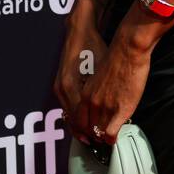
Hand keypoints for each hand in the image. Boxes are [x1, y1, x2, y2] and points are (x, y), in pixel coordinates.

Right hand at [53, 21, 108, 142]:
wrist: (80, 30)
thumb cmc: (93, 47)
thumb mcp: (103, 71)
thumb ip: (106, 92)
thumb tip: (114, 112)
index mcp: (71, 87)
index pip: (79, 119)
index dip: (90, 130)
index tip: (100, 140)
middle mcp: (62, 88)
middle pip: (72, 119)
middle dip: (84, 131)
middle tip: (96, 142)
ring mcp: (59, 85)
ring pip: (68, 114)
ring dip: (79, 125)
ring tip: (91, 135)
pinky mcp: (61, 83)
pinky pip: (67, 105)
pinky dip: (75, 114)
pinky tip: (83, 119)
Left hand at [73, 14, 151, 145]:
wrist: (127, 49)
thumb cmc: (115, 56)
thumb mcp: (97, 74)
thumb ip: (96, 88)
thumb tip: (100, 94)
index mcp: (83, 93)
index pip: (77, 118)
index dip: (81, 128)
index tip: (86, 133)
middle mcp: (90, 102)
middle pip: (86, 128)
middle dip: (91, 135)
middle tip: (96, 140)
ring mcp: (104, 107)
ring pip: (97, 132)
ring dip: (101, 138)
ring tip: (106, 139)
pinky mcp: (119, 110)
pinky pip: (110, 132)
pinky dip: (111, 139)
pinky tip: (114, 139)